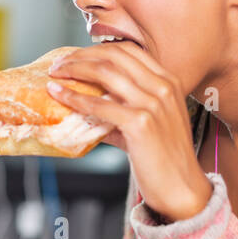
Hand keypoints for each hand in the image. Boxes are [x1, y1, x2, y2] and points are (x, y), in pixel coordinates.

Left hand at [46, 42, 210, 221]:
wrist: (182, 188)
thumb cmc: (164, 158)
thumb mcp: (149, 122)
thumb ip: (123, 107)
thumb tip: (86, 102)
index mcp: (168, 81)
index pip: (128, 50)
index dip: (97, 49)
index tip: (76, 57)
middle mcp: (163, 86)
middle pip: (114, 55)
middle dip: (81, 55)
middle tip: (59, 64)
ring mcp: (153, 103)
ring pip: (105, 72)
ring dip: (74, 69)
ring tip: (55, 74)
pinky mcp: (140, 123)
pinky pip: (99, 104)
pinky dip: (74, 97)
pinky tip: (59, 95)